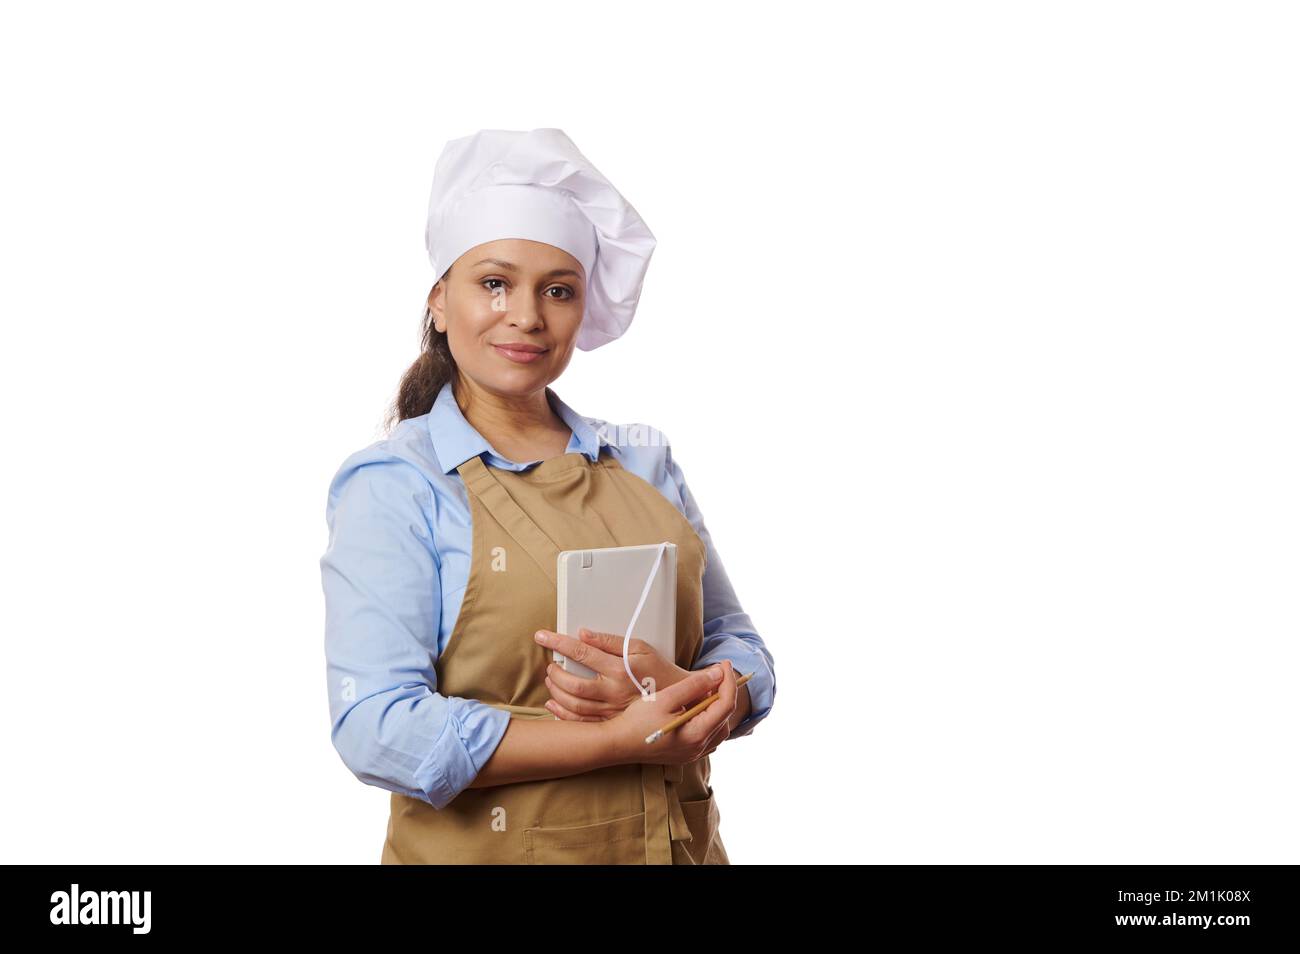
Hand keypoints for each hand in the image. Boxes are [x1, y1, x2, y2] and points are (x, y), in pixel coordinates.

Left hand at [533, 627, 689, 721]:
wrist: (679, 700)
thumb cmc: (659, 670)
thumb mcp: (640, 648)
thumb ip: (610, 641)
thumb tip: (584, 634)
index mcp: (620, 670)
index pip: (581, 653)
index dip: (558, 642)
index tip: (542, 636)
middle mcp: (613, 692)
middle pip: (572, 683)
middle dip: (555, 672)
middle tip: (550, 663)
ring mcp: (611, 711)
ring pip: (573, 704)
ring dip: (556, 690)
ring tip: (552, 679)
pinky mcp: (610, 723)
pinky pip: (580, 722)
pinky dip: (562, 713)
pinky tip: (553, 704)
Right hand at [599, 660, 737, 765]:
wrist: (617, 743)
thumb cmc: (637, 721)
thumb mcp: (665, 698)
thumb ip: (694, 686)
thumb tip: (718, 674)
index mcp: (696, 734)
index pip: (725, 704)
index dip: (729, 681)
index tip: (724, 664)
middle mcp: (698, 747)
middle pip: (725, 717)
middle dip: (725, 694)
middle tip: (716, 675)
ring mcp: (692, 754)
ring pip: (719, 729)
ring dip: (718, 708)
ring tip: (708, 689)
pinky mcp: (685, 754)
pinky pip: (708, 737)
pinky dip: (709, 720)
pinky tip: (698, 708)